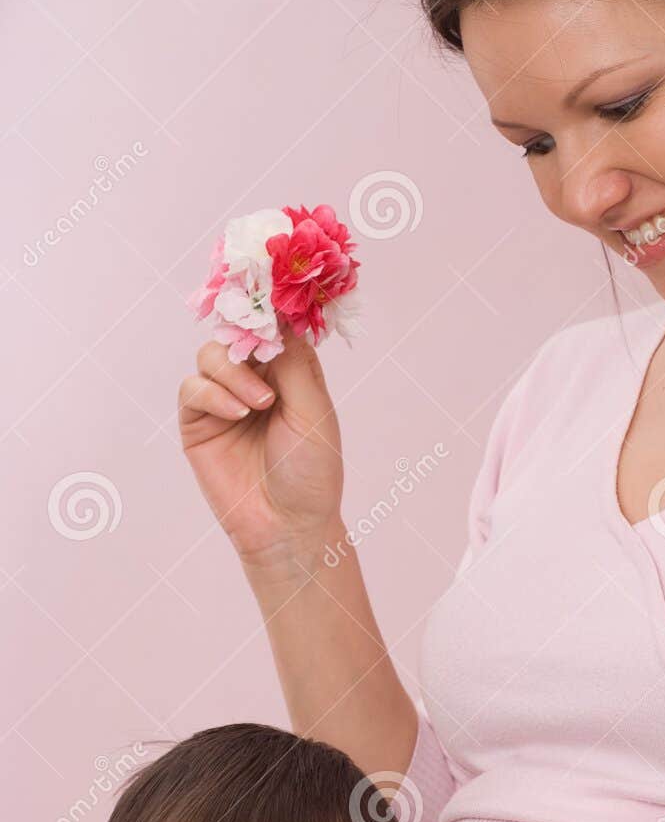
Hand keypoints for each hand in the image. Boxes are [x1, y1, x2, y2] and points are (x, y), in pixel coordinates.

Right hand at [178, 323, 343, 567]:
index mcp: (290, 374)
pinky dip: (213, 393)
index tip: (267, 295)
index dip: (268, 310)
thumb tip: (278, 315)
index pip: (273, 327)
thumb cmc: (311, 471)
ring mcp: (224, 400)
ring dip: (232, 372)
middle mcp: (256, 381)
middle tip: (262, 356)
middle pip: (235, 333)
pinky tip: (238, 414)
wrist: (287, 525)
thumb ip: (294, 362)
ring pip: (211, 355)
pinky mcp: (198, 423)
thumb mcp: (313, 410)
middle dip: (246, 337)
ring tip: (258, 404)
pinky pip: (193, 388)